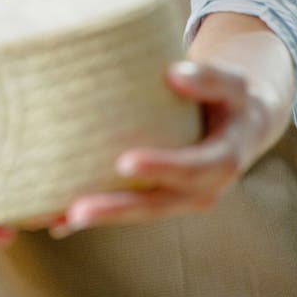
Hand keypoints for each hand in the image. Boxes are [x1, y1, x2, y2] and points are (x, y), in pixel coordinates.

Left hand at [48, 59, 269, 237]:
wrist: (239, 122)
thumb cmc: (230, 96)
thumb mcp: (232, 83)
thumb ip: (209, 78)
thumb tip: (173, 73)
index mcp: (221, 162)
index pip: (190, 168)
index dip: (160, 168)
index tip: (124, 162)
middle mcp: (200, 190)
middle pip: (156, 204)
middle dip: (116, 209)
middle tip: (76, 211)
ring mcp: (178, 198)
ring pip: (137, 212)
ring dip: (101, 217)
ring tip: (59, 219)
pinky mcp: (159, 197)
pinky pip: (127, 209)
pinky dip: (96, 215)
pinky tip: (57, 222)